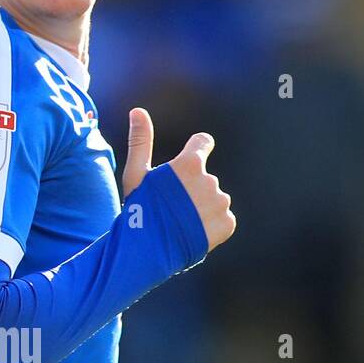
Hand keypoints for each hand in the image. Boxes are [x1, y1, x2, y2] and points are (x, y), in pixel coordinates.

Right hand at [122, 107, 235, 251]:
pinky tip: (193, 233)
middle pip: (205, 178)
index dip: (196, 150)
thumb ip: (140, 141)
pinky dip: (211, 226)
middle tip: (172, 209)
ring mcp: (221, 202)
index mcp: (189, 164)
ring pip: (214, 199)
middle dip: (192, 190)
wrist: (148, 252)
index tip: (186, 167)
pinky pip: (222, 219)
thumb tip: (137, 110)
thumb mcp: (136, 175)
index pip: (204, 142)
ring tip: (181, 224)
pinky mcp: (227, 224)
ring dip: (202, 208)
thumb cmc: (138, 211)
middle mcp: (210, 180)